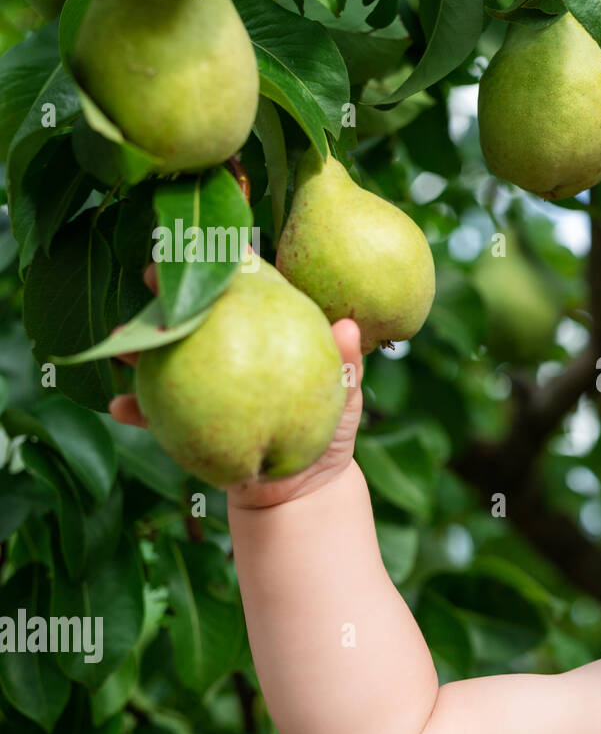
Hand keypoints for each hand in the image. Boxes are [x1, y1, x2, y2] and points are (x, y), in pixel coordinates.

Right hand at [107, 262, 365, 510]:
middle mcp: (233, 352)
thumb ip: (347, 364)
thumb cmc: (332, 433)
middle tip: (151, 276)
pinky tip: (120, 407)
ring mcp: (208, 383)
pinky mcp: (189, 420)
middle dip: (172, 293)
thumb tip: (348, 327)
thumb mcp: (345, 397)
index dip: (232, 266)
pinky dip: (138, 410)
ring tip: (120, 339)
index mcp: (270, 334)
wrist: (306, 488)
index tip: (214, 245)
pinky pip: (157, 413)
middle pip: (199, 314)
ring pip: (166, 356)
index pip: (252, 291)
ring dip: (138, 345)